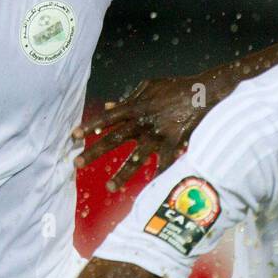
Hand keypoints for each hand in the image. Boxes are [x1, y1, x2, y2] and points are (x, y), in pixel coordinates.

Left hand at [73, 74, 219, 190]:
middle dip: (94, 152)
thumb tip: (108, 106)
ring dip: (122, 174)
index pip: (107, 118)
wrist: (203, 92)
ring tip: (110, 187)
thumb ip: (128, 98)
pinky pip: (164, 164)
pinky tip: (151, 191)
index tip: (74, 136)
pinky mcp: (174, 143)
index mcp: (135, 107)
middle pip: (113, 140)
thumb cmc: (176, 87)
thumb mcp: (150, 86)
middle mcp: (142, 123)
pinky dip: (159, 178)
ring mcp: (158, 135)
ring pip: (136, 158)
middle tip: (77, 164)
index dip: (90, 126)